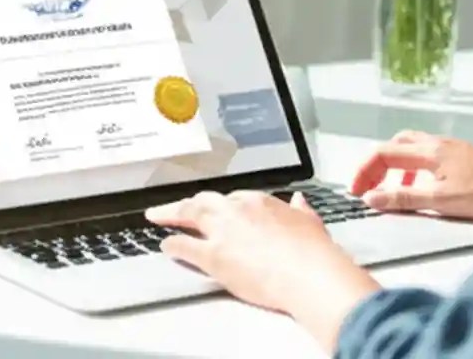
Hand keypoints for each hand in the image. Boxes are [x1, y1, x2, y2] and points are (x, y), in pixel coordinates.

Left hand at [146, 191, 379, 352]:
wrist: (308, 273)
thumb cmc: (313, 253)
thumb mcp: (310, 222)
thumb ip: (300, 210)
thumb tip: (299, 202)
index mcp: (259, 201)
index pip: (233, 199)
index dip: (223, 206)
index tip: (218, 210)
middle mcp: (236, 211)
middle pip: (205, 201)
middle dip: (190, 203)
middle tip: (178, 207)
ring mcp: (222, 232)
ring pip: (188, 215)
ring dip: (170, 214)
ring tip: (158, 216)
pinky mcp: (213, 256)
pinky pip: (184, 246)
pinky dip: (172, 244)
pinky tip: (166, 245)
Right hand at [351, 130, 472, 220]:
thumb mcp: (439, 200)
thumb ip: (403, 198)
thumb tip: (371, 197)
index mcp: (429, 150)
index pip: (384, 153)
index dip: (364, 171)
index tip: (356, 191)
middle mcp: (438, 143)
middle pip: (395, 144)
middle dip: (376, 164)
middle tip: (369, 187)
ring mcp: (452, 148)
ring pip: (412, 148)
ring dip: (395, 166)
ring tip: (392, 189)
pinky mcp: (462, 157)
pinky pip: (428, 156)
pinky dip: (414, 169)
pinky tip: (421, 188)